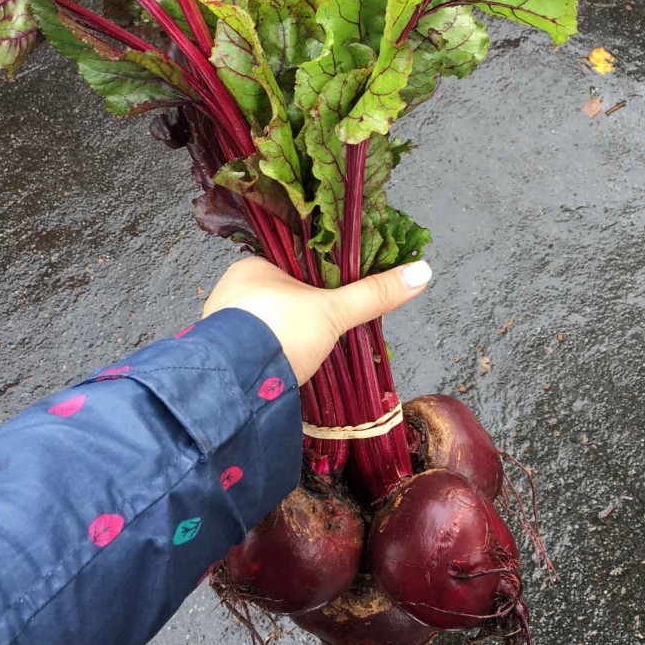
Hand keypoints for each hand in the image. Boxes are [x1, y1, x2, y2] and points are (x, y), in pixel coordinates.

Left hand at [202, 257, 431, 385]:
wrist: (238, 382)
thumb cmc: (281, 330)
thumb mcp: (334, 311)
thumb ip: (374, 294)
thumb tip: (422, 271)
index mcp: (253, 265)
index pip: (291, 262)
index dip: (316, 275)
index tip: (337, 288)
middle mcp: (232, 289)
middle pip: (278, 293)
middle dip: (302, 308)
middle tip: (329, 320)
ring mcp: (222, 323)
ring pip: (264, 322)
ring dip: (286, 333)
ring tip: (313, 345)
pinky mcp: (223, 356)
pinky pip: (254, 347)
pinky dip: (273, 353)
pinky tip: (290, 363)